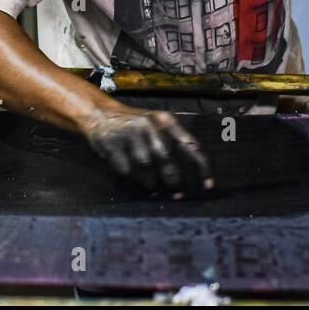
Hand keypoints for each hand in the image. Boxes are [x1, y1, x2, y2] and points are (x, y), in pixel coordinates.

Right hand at [81, 106, 212, 196]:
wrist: (100, 114)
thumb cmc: (134, 124)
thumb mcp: (156, 124)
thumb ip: (171, 142)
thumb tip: (188, 174)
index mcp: (165, 120)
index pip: (190, 143)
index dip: (201, 166)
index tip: (208, 185)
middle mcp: (149, 125)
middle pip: (166, 159)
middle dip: (172, 181)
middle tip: (177, 195)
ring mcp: (129, 134)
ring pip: (145, 168)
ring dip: (151, 185)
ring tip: (153, 192)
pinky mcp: (112, 145)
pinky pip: (125, 171)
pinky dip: (131, 183)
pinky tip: (134, 186)